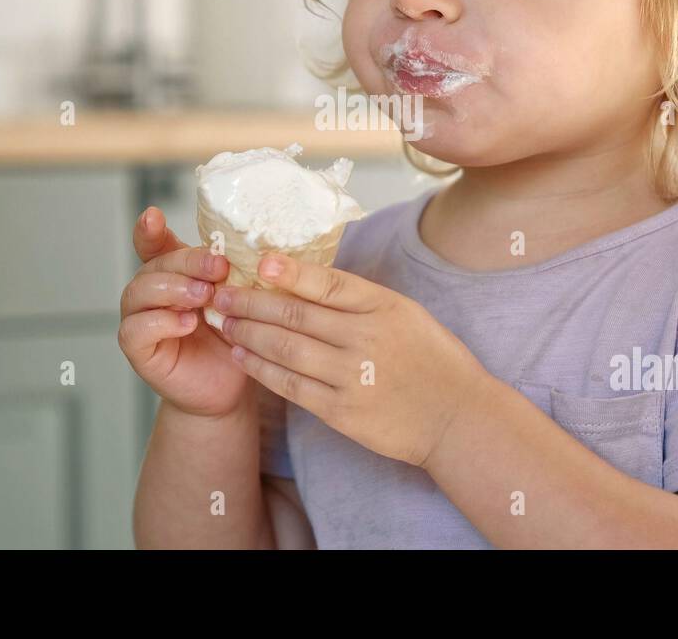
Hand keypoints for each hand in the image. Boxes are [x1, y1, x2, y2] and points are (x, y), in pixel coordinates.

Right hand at [117, 206, 243, 418]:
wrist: (231, 385)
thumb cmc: (235, 336)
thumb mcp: (239, 298)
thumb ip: (233, 274)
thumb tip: (250, 248)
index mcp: (173, 272)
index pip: (154, 243)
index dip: (150, 229)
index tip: (154, 214)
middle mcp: (151, 290)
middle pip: (157, 264)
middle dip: (187, 262)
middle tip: (218, 267)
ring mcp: (139, 318)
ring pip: (141, 291)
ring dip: (175, 288)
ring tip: (205, 295)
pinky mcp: (138, 348)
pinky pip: (137, 329)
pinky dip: (163, 322)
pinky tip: (187, 323)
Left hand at [211, 252, 488, 467]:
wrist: (456, 416)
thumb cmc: (432, 359)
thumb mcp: (405, 313)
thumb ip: (360, 299)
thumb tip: (307, 279)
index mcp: (383, 307)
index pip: (327, 282)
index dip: (289, 271)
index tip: (257, 261)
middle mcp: (364, 338)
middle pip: (296, 314)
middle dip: (252, 301)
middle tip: (221, 293)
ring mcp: (351, 376)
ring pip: (286, 349)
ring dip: (249, 333)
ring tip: (225, 321)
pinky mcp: (341, 411)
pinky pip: (291, 386)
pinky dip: (262, 370)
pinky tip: (243, 356)